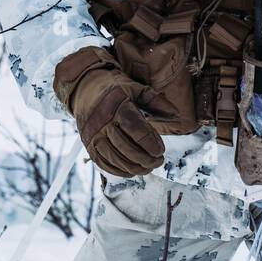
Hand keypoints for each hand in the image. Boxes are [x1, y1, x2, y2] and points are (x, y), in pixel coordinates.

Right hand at [54, 46, 164, 177]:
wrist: (85, 89)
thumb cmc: (116, 89)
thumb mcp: (137, 89)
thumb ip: (156, 102)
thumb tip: (176, 116)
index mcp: (118, 106)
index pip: (136, 129)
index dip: (150, 143)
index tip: (161, 151)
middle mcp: (103, 122)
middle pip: (126, 147)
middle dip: (145, 159)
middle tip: (158, 162)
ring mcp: (93, 135)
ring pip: (114, 158)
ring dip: (133, 167)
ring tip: (147, 169)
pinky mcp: (88, 144)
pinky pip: (102, 162)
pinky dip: (118, 170)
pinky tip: (130, 171)